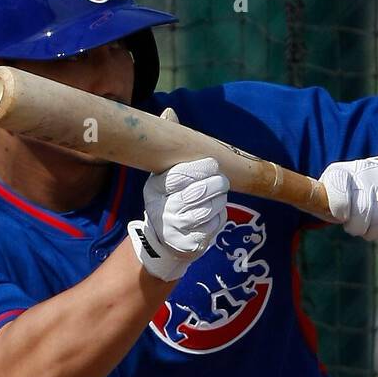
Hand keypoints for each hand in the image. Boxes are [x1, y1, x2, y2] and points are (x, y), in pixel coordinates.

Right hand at [129, 156, 229, 280]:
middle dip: (216, 183)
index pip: (179, 176)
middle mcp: (162, 211)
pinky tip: (215, 212)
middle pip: (197, 193)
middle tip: (223, 180)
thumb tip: (183, 131)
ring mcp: (175, 230)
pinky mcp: (190, 245)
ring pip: (208, 209)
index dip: (200, 168)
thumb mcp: (165, 181)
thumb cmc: (170, 201)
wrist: (164, 240)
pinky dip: (219, 215)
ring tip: (220, 195)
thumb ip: (177, 162)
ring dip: (220, 199)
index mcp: (154, 190)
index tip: (213, 164)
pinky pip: (214, 224)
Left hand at [317, 154, 377, 240]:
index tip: (342, 215)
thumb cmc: (351, 189)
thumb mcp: (332, 190)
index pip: (339, 193)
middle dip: (356, 227)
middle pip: (361, 213)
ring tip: (368, 227)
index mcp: (341, 173)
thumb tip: (314, 210)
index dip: (340, 210)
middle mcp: (365, 174)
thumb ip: (321, 204)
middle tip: (355, 225)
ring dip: (371, 232)